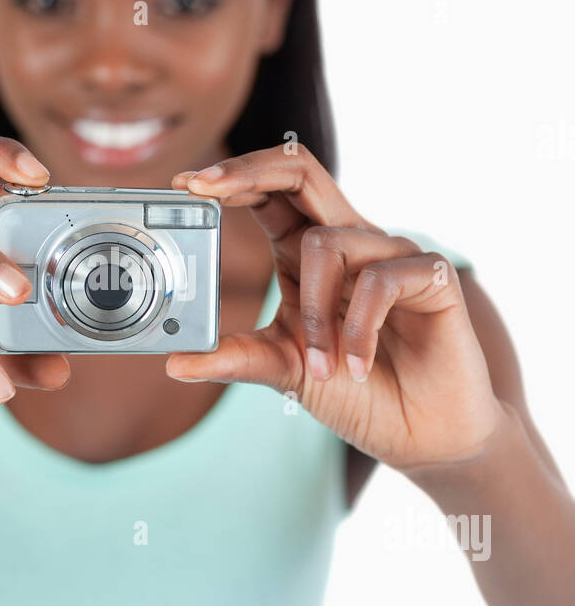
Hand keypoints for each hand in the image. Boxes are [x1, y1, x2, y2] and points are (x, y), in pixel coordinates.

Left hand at [169, 143, 502, 471]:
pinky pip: (380, 279)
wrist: (420, 434)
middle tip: (206, 188)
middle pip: (301, 170)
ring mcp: (392, 253)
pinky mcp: (432, 275)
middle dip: (248, 170)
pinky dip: (358, 329)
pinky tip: (355, 367)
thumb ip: (235, 358)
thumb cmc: (355, 392)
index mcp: (308, 252)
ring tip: (322, 369)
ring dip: (315, 314)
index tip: (185, 184)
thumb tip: (174, 362)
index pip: (270, 191)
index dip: (230, 177)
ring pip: (329, 244)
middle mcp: (349, 240)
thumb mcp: (284, 371)